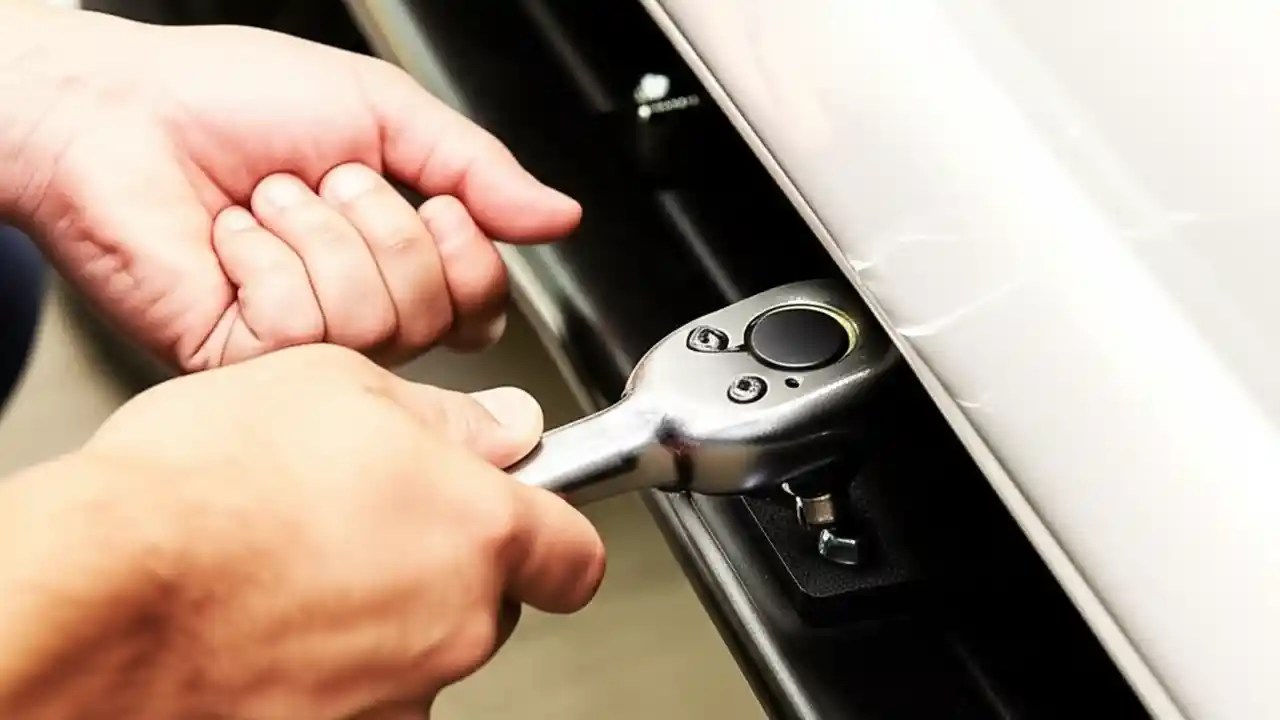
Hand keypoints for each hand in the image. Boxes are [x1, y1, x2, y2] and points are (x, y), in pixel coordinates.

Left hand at [0, 6, 580, 368]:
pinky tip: (231, 238)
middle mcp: (356, 310)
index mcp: (396, 260)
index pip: (483, 308)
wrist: (120, 107)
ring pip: (373, 325)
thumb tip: (558, 217)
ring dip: (320, 235)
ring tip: (269, 200)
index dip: (472, 258)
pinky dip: (266, 261)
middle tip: (329, 182)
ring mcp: (300, 342)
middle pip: (438, 319)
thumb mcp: (383, 112)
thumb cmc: (232, 99)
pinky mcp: (241, 359)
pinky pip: (300, 330)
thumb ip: (476, 168)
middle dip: (387, 228)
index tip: (433, 200)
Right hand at [0, 344, 603, 718]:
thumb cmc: (199, 488)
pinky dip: (325, 672)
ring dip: (377, 621)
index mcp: (477, 531)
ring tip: (290, 576)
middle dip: (442, 568)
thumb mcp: (335, 386)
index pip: (572, 556)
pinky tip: (265, 629)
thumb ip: (445, 418)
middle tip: (361, 527)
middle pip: (487, 604)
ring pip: (417, 655)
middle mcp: (455, 627)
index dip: (550, 535)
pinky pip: (357, 700)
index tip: (523, 522)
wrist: (95, 595)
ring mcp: (398, 698)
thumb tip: (505, 429)